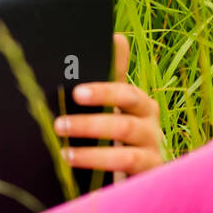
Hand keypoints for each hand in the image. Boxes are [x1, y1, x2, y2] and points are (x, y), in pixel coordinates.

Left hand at [53, 32, 163, 179]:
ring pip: (126, 152)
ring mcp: (152, 153)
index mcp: (140, 105)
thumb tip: (116, 36)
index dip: (104, 92)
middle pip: (125, 124)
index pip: (125, 93)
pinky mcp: (149, 176)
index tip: (76, 92)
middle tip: (60, 124)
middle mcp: (150, 127)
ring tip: (64, 152)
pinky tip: (78, 171)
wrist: (139, 173)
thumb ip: (113, 76)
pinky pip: (127, 173)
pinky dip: (101, 170)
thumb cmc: (118, 133)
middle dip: (91, 124)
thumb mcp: (113, 105)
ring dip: (92, 153)